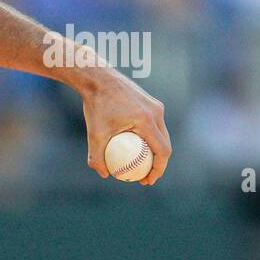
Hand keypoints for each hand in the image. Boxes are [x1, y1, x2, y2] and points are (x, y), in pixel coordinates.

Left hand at [79, 69, 171, 184]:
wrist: (98, 78)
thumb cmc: (96, 105)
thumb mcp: (93, 133)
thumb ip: (96, 156)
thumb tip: (105, 175)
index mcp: (147, 120)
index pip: (162, 150)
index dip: (158, 169)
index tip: (147, 181)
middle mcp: (156, 112)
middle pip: (165, 143)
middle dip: (158, 163)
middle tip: (145, 177)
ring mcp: (155, 106)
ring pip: (161, 134)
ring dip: (156, 151)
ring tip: (142, 165)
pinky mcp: (151, 102)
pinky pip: (155, 125)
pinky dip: (150, 138)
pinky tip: (137, 147)